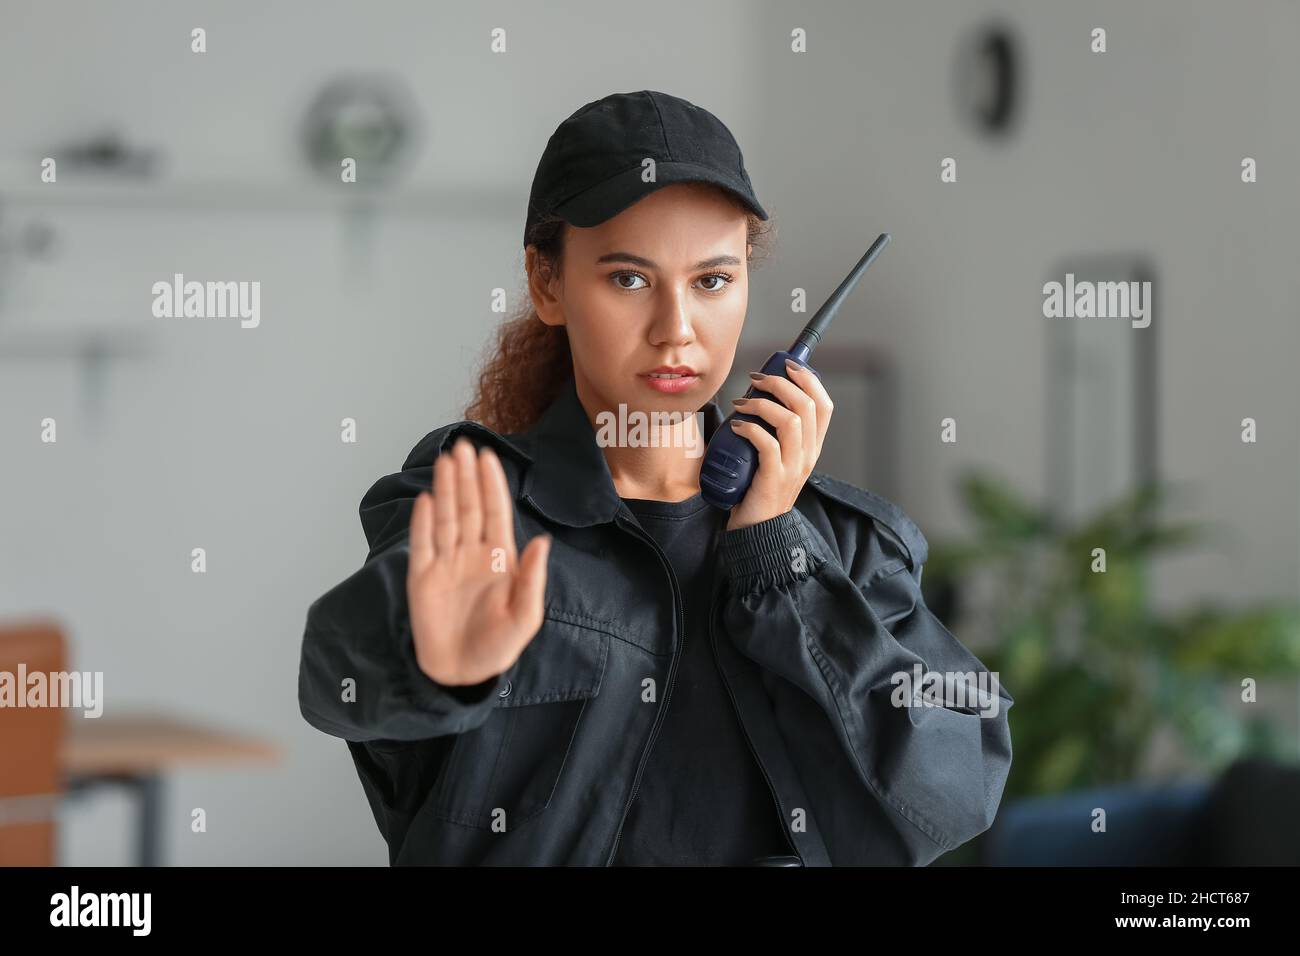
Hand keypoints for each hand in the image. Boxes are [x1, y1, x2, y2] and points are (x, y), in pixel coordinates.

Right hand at [407, 436, 551, 686]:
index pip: (495, 513)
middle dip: (467, 477)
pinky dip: (423, 521)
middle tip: (463, 446)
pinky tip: (427, 499)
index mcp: (500, 559)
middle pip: (469, 508)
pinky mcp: (422, 578)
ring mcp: (446, 564)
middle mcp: (472, 555)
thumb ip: (533, 579)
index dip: (492, 485)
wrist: (462, 673)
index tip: (487, 457)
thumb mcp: (525, 617)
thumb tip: (543, 541)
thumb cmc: (498, 646)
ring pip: (447, 518)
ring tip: (446, 461)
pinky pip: (423, 543)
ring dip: (447, 489)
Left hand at [725, 360, 833, 530]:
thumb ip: (773, 433)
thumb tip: (751, 398)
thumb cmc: (758, 490)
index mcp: (811, 447)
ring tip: (742, 403)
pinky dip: (750, 428)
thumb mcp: (775, 458)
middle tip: (756, 379)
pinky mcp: (774, 478)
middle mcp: (808, 455)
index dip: (809, 380)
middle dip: (781, 383)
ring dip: (763, 403)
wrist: (757, 532)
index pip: (824, 405)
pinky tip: (737, 425)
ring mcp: (794, 467)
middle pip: (807, 405)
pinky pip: (767, 444)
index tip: (787, 365)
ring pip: (790, 420)